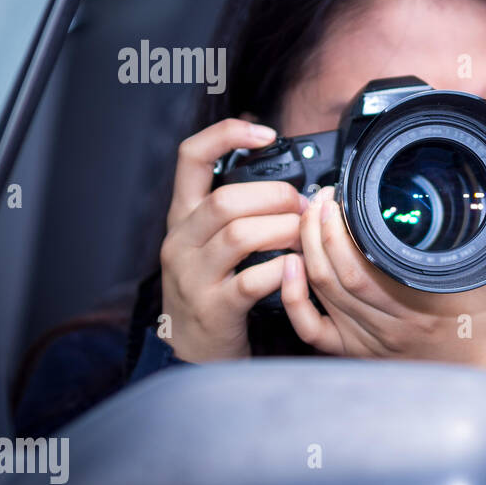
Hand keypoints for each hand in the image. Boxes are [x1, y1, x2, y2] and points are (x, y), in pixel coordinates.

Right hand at [160, 118, 307, 361]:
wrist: (193, 352)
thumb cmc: (213, 289)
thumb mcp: (211, 244)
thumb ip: (238, 211)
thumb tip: (287, 180)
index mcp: (183, 217)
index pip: (189, 157)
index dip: (226, 135)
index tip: (265, 132)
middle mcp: (181, 242)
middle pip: (226, 200)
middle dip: (276, 197)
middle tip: (304, 209)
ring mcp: (193, 276)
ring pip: (240, 235)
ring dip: (284, 231)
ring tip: (304, 238)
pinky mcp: (214, 308)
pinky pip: (252, 280)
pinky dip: (283, 270)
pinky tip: (297, 268)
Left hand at [281, 186, 485, 373]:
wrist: (481, 375)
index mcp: (418, 305)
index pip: (361, 263)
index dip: (340, 227)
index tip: (342, 196)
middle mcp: (388, 325)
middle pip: (333, 274)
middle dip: (318, 229)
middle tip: (322, 199)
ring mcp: (367, 341)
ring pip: (320, 292)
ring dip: (307, 250)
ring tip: (310, 218)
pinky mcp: (355, 352)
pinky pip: (312, 328)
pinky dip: (292, 297)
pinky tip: (290, 267)